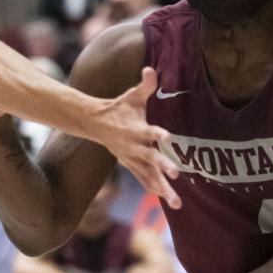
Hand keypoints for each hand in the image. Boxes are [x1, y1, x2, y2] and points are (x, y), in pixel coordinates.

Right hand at [91, 68, 184, 210]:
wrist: (95, 123)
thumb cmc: (119, 108)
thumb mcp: (131, 96)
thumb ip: (145, 85)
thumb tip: (150, 69)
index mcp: (136, 129)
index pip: (148, 131)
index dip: (158, 133)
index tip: (168, 136)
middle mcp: (134, 146)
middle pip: (151, 158)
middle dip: (163, 166)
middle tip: (176, 174)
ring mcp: (132, 159)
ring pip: (149, 176)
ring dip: (163, 189)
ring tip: (177, 203)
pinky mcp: (131, 165)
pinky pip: (144, 180)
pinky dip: (154, 189)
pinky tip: (168, 201)